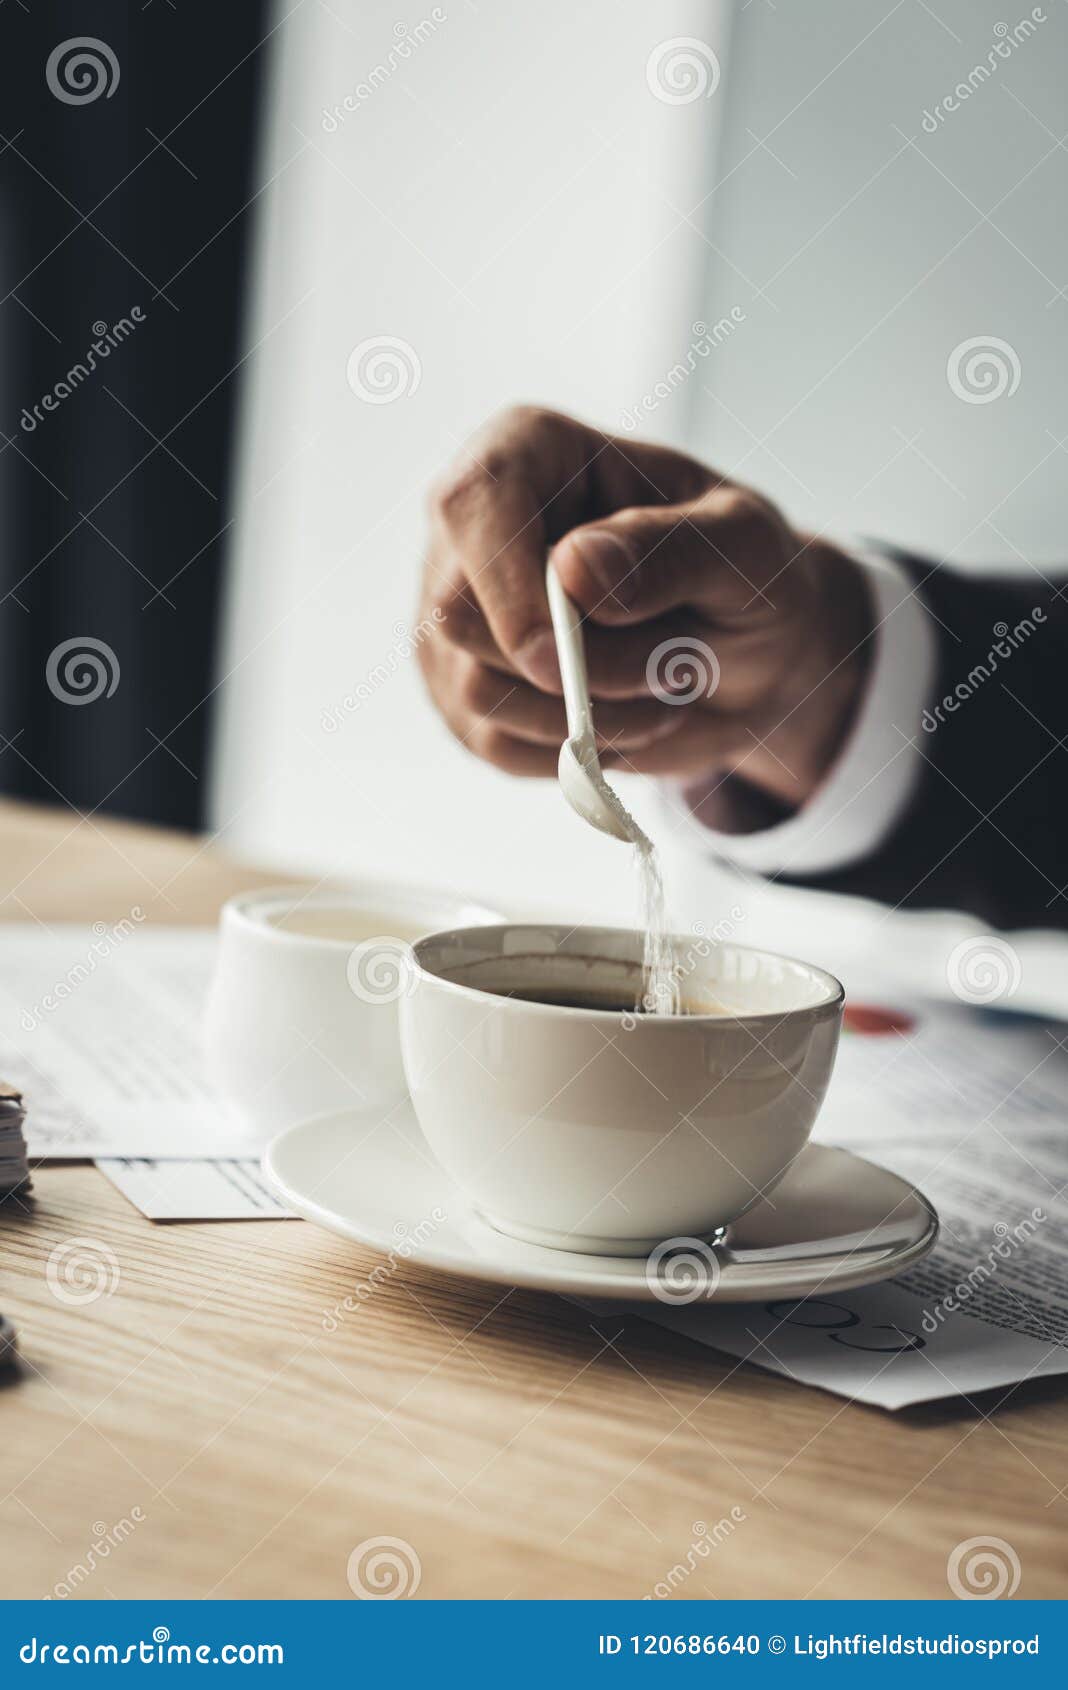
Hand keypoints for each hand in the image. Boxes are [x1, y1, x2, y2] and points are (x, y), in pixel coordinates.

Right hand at [417, 406, 873, 811]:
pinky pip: (493, 744)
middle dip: (579, 667)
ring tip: (665, 690)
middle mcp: (475, 527)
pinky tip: (627, 724)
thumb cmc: (743, 575)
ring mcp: (456, 613)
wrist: (748, 656)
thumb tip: (572, 569)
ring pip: (477, 691)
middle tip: (674, 669)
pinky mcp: (462, 690)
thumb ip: (670, 549)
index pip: (473, 502)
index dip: (505, 584)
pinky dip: (572, 752)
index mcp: (532, 450)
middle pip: (461, 616)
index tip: (557, 652)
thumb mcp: (743, 547)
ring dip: (591, 716)